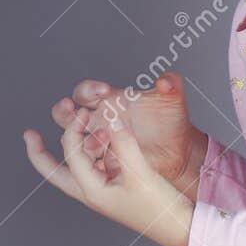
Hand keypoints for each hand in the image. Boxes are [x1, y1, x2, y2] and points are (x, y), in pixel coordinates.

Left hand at [23, 105, 194, 245]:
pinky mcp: (116, 186)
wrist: (180, 228)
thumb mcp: (140, 173)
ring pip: (74, 166)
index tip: (85, 112)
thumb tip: (111, 118)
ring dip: (73, 145)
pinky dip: (93, 149)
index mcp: (92, 191)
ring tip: (81, 126)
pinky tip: (103, 138)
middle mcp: (92, 191)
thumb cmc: (159, 209)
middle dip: (40, 152)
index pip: (71, 155)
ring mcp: (102, 190)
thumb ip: (123, 144)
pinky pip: (95, 164)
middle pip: (54, 172)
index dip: (74, 129)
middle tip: (29, 134)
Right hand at [62, 72, 206, 197]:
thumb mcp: (173, 100)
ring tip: (99, 141)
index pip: (85, 91)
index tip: (104, 91)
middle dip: (65, 111)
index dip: (90, 89)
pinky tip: (102, 163)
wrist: (180, 151)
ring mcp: (101, 143)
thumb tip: (166, 81)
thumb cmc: (172, 121)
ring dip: (78, 140)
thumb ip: (171, 85)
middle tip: (74, 110)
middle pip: (65, 114)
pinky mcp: (107, 162)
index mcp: (109, 100)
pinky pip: (88, 164)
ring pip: (72, 141)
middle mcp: (99, 120)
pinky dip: (90, 163)